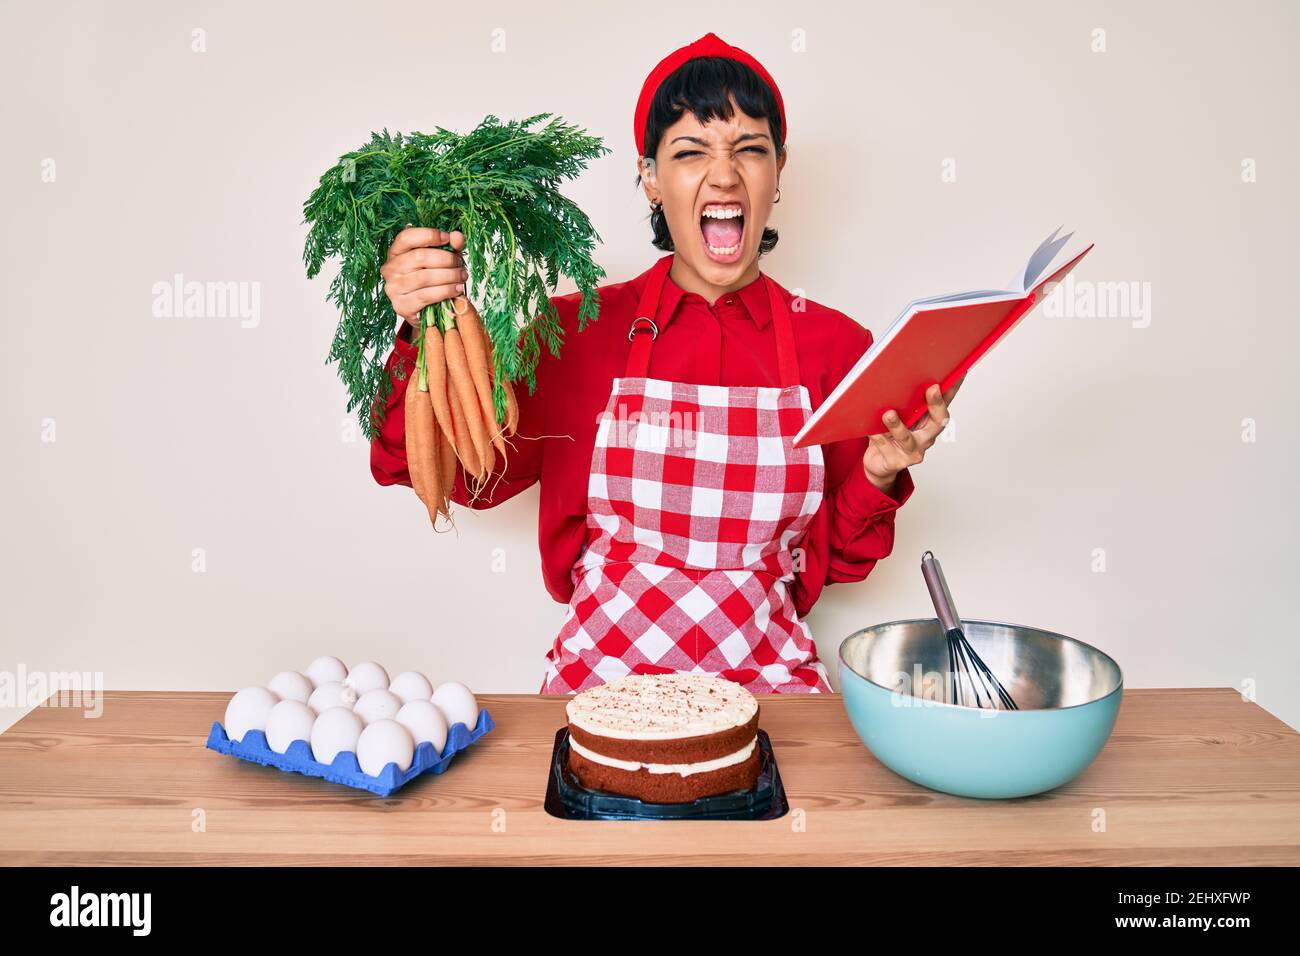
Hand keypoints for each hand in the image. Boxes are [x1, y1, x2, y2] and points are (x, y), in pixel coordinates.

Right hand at [380, 228, 467, 327]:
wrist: (427, 311)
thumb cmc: (433, 280)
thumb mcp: (442, 259)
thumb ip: (450, 247)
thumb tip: (457, 236)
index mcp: (396, 252)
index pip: (406, 237)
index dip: (429, 235)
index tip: (448, 238)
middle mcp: (390, 269)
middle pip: (419, 257)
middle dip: (446, 259)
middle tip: (460, 264)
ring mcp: (393, 288)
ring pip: (424, 277)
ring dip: (449, 276)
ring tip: (462, 277)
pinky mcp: (402, 306)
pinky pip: (427, 295)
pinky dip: (446, 291)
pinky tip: (457, 290)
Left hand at [862, 375, 964, 494]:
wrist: (879, 464)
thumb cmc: (890, 435)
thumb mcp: (901, 415)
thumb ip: (906, 401)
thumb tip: (904, 374)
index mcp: (929, 423)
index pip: (945, 404)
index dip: (953, 389)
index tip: (959, 372)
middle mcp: (926, 438)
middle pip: (938, 422)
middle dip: (936, 404)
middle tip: (932, 388)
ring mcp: (912, 451)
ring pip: (907, 438)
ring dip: (898, 425)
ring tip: (889, 414)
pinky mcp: (896, 462)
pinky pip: (885, 447)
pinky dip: (877, 437)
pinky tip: (870, 430)